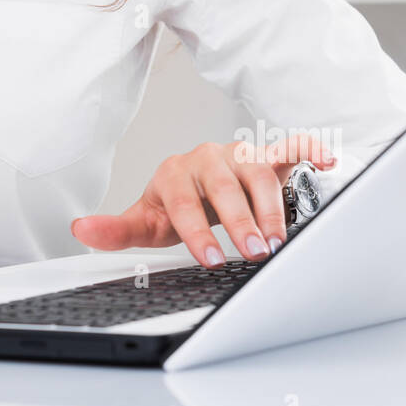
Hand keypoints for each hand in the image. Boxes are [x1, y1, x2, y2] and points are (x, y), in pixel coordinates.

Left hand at [70, 133, 335, 266]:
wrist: (194, 183)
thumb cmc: (173, 205)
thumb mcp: (144, 220)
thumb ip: (115, 230)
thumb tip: (80, 231)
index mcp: (175, 174)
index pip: (184, 203)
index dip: (198, 232)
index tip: (212, 259)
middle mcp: (207, 159)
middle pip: (224, 186)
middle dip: (239, 220)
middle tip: (255, 251)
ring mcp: (238, 155)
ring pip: (257, 172)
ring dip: (271, 204)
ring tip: (279, 239)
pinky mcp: (266, 155)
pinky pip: (289, 146)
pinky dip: (307, 149)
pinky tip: (325, 159)